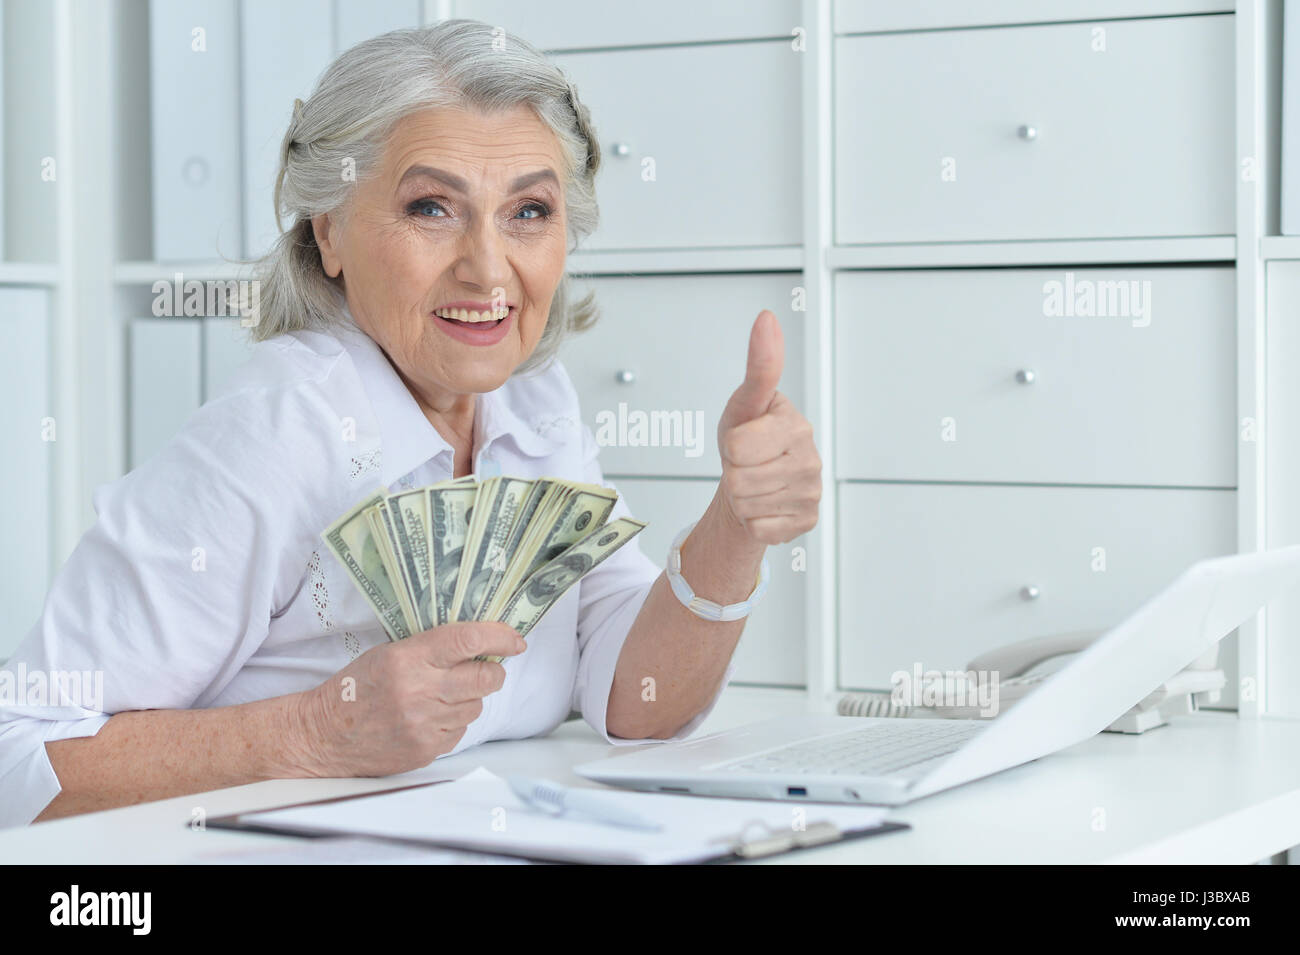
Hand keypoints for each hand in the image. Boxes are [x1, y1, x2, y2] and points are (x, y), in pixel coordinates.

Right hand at [291, 621, 524, 776]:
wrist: (324, 735)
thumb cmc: (356, 687)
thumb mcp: (389, 653)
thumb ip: (432, 647)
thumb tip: (481, 645)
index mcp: (408, 659)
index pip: (467, 640)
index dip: (499, 637)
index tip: (515, 639)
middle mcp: (419, 692)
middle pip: (486, 678)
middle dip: (494, 671)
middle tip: (486, 667)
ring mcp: (424, 725)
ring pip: (476, 706)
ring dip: (470, 697)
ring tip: (442, 694)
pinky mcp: (426, 750)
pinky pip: (460, 731)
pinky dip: (454, 721)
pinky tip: (430, 716)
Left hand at [715, 310, 821, 545]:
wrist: (753, 482)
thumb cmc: (748, 438)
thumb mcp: (745, 403)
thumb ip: (759, 365)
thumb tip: (767, 318)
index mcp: (796, 425)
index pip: (738, 447)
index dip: (731, 445)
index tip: (744, 438)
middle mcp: (810, 458)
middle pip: (740, 480)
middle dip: (735, 473)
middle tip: (748, 465)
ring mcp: (811, 493)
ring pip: (747, 505)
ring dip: (742, 497)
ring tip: (755, 483)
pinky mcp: (805, 521)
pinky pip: (759, 528)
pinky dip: (753, 519)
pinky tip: (766, 504)